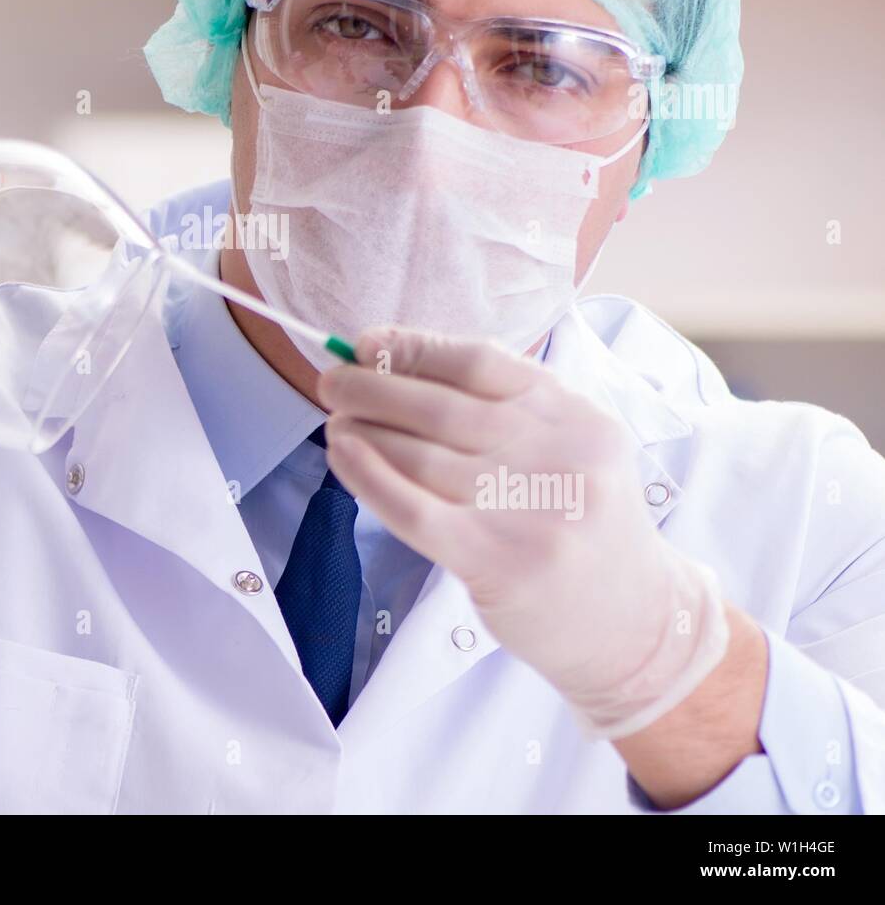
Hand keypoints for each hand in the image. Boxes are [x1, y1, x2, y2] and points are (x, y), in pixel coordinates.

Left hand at [317, 325, 730, 738]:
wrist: (636, 624)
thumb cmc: (579, 524)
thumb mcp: (569, 448)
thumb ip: (503, 408)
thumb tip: (396, 364)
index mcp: (575, 415)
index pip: (480, 362)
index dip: (413, 348)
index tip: (365, 343)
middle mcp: (561, 454)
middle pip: (441, 406)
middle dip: (372, 387)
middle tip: (331, 382)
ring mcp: (533, 510)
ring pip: (421, 456)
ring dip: (364, 432)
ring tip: (336, 422)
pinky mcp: (501, 562)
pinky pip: (416, 510)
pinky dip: (369, 477)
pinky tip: (341, 455)